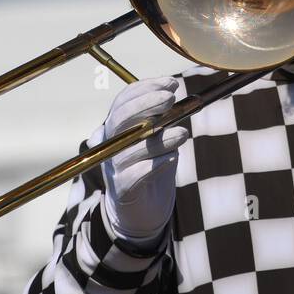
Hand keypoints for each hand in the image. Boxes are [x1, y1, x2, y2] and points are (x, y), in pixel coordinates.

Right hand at [98, 76, 188, 246]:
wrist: (141, 210)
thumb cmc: (150, 166)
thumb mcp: (157, 138)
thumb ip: (164, 119)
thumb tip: (180, 96)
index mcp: (117, 127)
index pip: (124, 100)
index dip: (146, 88)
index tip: (172, 83)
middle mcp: (111, 145)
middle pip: (121, 119)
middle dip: (147, 104)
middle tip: (171, 98)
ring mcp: (114, 168)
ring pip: (132, 147)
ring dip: (160, 138)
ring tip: (182, 134)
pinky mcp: (123, 190)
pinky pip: (136, 175)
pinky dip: (155, 166)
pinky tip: (172, 159)